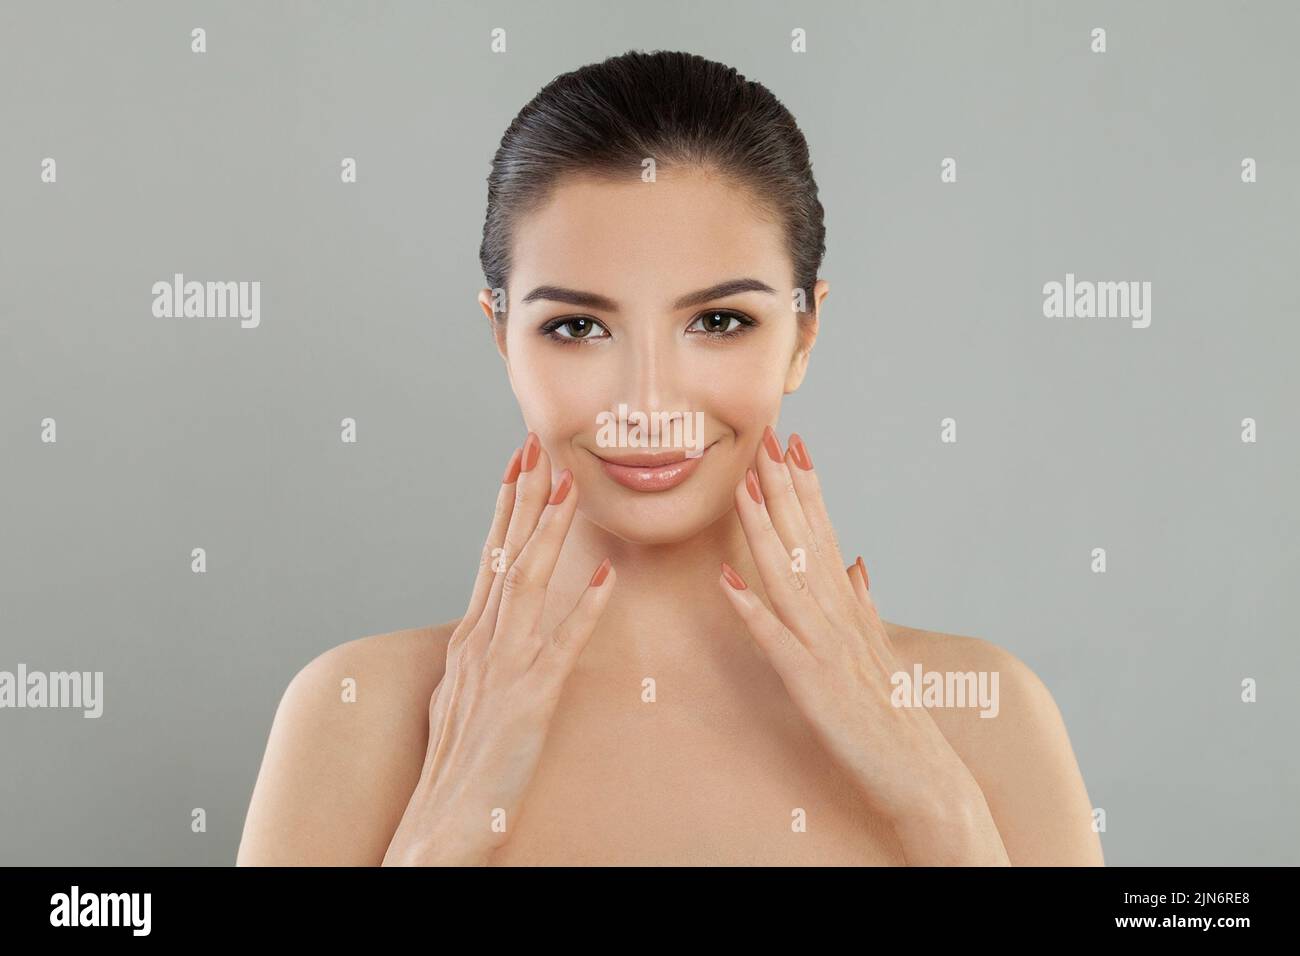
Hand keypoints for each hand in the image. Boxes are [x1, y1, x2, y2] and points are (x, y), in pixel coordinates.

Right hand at [383, 433, 614, 865]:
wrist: (441, 819)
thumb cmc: (454, 763)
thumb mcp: (457, 694)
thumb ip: (472, 655)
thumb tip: (478, 626)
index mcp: (468, 638)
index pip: (491, 557)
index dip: (507, 507)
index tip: (519, 463)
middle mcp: (481, 642)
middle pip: (506, 555)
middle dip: (525, 497)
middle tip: (540, 447)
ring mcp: (503, 668)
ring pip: (528, 584)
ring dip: (549, 532)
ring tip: (569, 488)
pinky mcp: (530, 699)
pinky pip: (563, 645)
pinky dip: (586, 608)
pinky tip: (607, 578)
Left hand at [718, 426, 1005, 861]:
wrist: (926, 777)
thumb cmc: (897, 717)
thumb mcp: (880, 651)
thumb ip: (864, 606)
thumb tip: (857, 562)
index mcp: (852, 607)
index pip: (826, 534)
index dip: (807, 488)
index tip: (793, 445)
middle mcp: (841, 617)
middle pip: (807, 541)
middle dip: (783, 488)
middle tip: (766, 436)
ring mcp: (826, 648)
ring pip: (789, 576)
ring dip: (764, 529)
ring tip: (743, 486)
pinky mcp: (812, 685)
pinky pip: (775, 641)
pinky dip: (751, 610)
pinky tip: (727, 579)